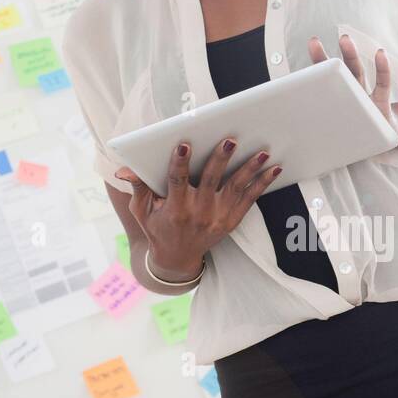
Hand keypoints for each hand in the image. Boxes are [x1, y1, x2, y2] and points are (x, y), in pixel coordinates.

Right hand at [113, 137, 281, 272]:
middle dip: (220, 160)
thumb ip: (137, 187)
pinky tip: (273, 169)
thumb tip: (123, 170)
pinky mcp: (232, 221)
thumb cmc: (157, 227)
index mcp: (175, 208)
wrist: (177, 258)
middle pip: (210, 181)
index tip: (184, 143)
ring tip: (262, 153)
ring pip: (235, 189)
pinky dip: (262, 184)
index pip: (176, 181)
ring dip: (249, 170)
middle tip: (231, 140)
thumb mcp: (143, 210)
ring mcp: (218, 218)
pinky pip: (250, 200)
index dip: (179, 162)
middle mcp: (198, 213)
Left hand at [308, 31, 397, 139]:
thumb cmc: (354, 134)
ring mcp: (365, 95)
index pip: (323, 81)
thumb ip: (317, 127)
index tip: (302, 53)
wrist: (381, 141)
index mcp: (337, 101)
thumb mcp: (333, 131)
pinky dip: (382, 68)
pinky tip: (379, 53)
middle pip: (336, 72)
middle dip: (324, 57)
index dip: (313, 67)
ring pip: (357, 72)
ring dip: (350, 55)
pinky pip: (382, 83)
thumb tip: (286, 136)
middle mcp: (349, 93)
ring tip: (344, 40)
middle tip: (313, 41)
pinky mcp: (382, 102)